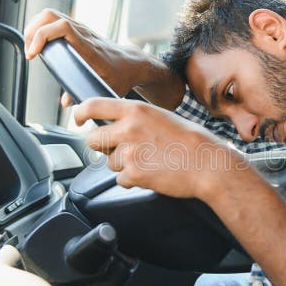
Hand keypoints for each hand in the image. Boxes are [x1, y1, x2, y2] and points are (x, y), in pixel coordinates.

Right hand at [23, 9, 184, 108]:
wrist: (132, 63)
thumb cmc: (119, 76)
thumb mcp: (102, 87)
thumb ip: (82, 95)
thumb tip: (65, 103)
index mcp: (88, 47)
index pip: (63, 27)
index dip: (42, 36)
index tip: (33, 53)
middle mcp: (83, 33)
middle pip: (51, 16)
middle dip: (32, 30)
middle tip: (29, 51)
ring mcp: (80, 28)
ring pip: (51, 14)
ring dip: (34, 27)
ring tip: (30, 46)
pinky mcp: (78, 29)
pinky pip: (54, 19)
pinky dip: (42, 27)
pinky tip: (38, 42)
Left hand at [73, 98, 240, 198]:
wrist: (208, 164)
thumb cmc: (191, 141)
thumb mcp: (161, 117)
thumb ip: (136, 119)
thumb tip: (117, 126)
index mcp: (136, 110)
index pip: (94, 105)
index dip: (80, 112)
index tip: (77, 118)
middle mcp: (128, 129)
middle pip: (93, 139)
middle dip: (103, 146)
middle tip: (122, 150)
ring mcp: (129, 152)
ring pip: (108, 162)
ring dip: (123, 165)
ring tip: (149, 162)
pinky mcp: (133, 173)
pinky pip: (120, 179)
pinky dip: (132, 179)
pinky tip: (152, 173)